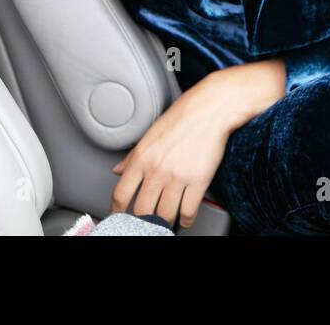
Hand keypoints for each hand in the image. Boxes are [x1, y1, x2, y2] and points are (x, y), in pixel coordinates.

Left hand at [109, 59, 284, 229]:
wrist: (212, 108)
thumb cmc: (184, 114)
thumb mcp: (151, 132)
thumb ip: (133, 155)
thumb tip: (118, 170)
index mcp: (142, 157)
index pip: (121, 194)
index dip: (117, 211)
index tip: (119, 215)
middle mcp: (157, 170)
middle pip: (142, 210)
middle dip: (143, 219)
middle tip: (146, 218)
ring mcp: (178, 178)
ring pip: (165, 215)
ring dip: (165, 221)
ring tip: (165, 220)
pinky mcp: (199, 182)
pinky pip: (188, 212)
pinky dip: (185, 220)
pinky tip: (184, 218)